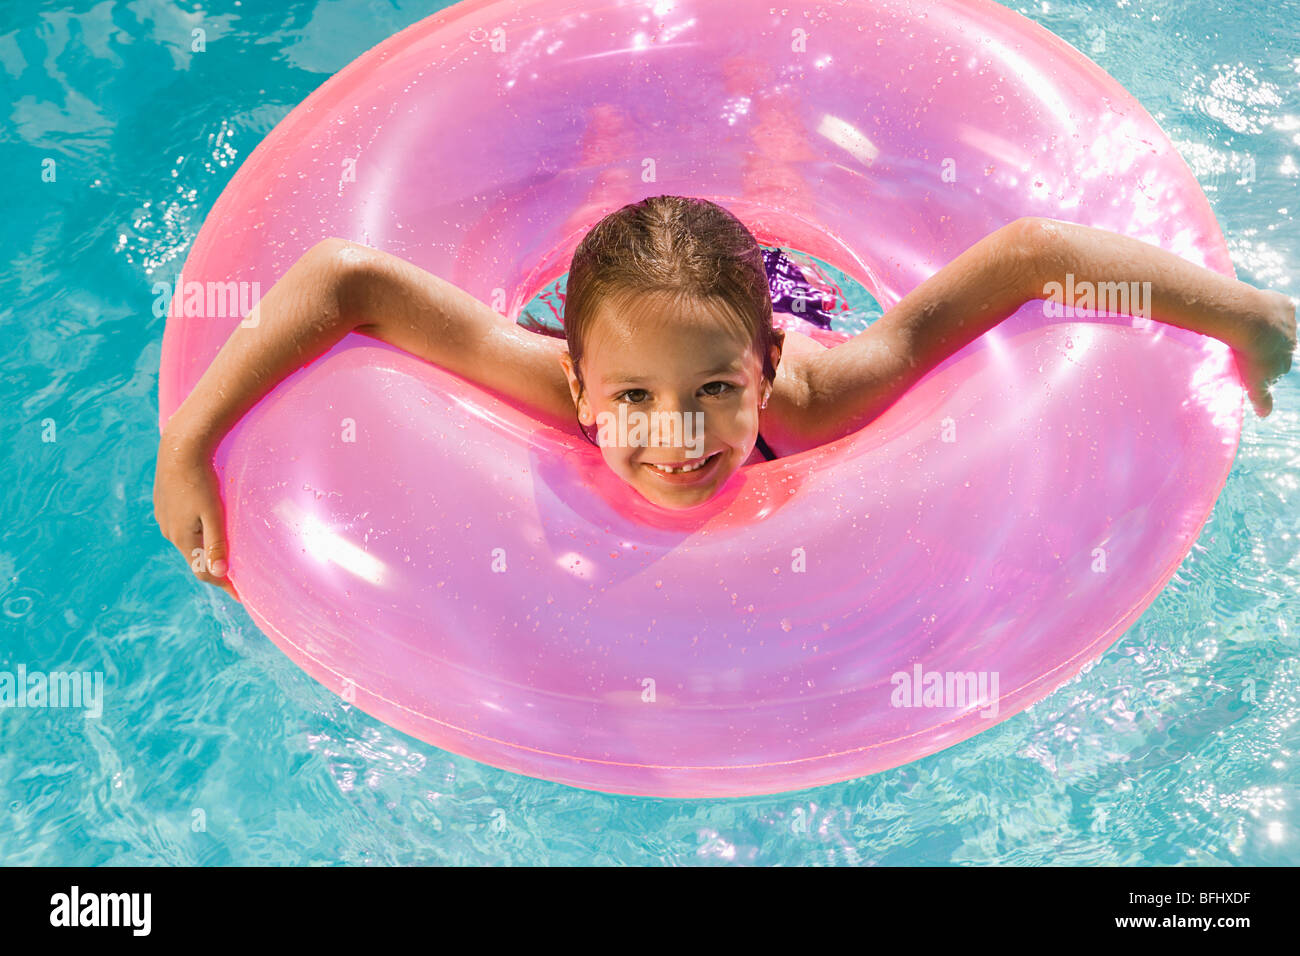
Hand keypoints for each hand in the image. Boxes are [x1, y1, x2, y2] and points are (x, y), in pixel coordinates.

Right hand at [153, 427, 239, 600]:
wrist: (179, 448)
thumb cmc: (201, 479)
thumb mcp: (213, 513)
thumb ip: (216, 543)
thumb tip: (218, 574)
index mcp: (182, 537)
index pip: (202, 571)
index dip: (222, 584)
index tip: (240, 594)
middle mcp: (169, 532)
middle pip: (195, 559)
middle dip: (215, 569)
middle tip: (238, 577)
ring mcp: (164, 519)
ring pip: (188, 542)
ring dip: (205, 550)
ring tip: (225, 554)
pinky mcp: (164, 506)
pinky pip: (183, 528)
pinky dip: (197, 534)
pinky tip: (209, 528)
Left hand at [1231, 290, 1295, 417]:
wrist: (1251, 322)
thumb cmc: (1249, 355)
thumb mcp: (1255, 383)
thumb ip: (1261, 398)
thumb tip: (1264, 415)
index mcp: (1284, 362)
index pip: (1276, 366)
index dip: (1262, 364)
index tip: (1249, 361)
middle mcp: (1292, 343)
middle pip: (1279, 346)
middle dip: (1266, 345)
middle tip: (1245, 343)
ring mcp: (1289, 323)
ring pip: (1278, 326)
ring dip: (1266, 326)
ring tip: (1246, 325)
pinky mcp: (1285, 305)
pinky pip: (1278, 305)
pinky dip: (1270, 306)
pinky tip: (1255, 308)